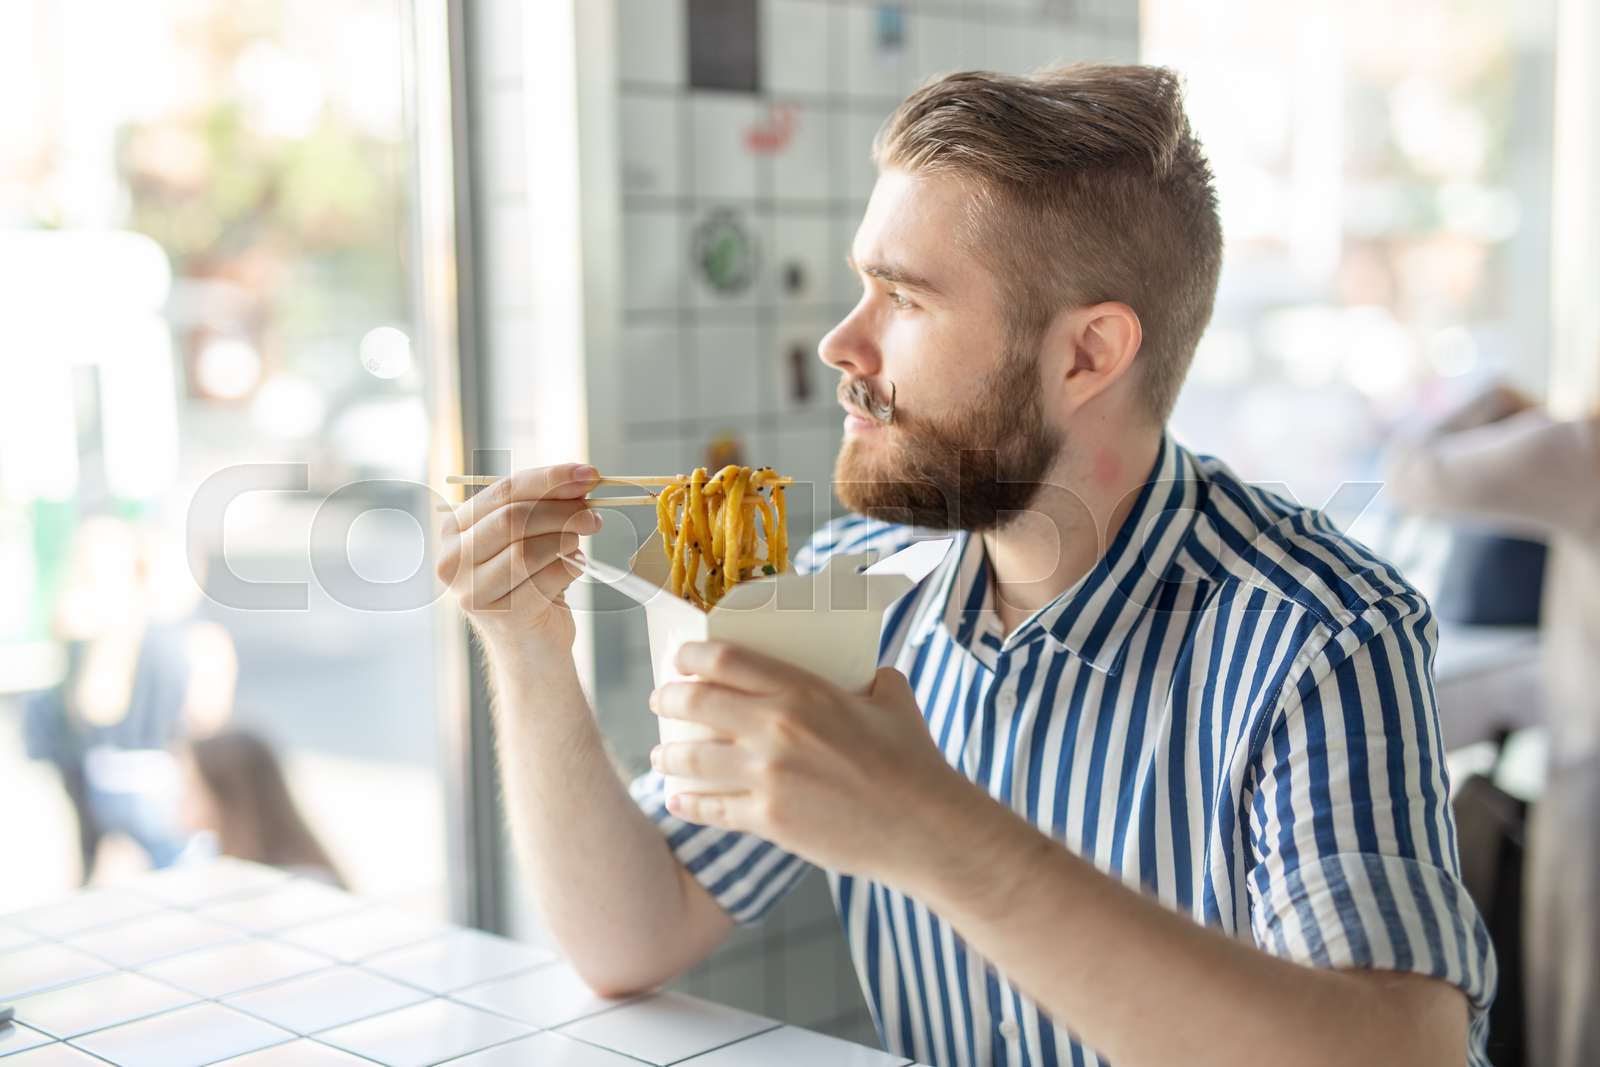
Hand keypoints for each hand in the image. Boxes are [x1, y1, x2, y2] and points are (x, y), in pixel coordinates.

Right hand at [435, 463, 601, 652]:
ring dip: (566, 540)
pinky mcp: (501, 615)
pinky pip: (546, 578)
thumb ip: (544, 506)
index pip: (504, 490)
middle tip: (593, 514)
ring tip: (579, 544)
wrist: (532, 646)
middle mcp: (454, 560)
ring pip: (528, 549)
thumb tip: (582, 478)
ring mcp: (472, 590)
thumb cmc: (529, 583)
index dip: (550, 478)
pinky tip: (574, 568)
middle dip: (562, 510)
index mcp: (455, 530)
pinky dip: (570, 568)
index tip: (589, 474)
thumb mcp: (528, 537)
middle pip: (514, 518)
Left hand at [647, 641, 963, 882]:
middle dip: (667, 699)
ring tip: (660, 755)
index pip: (726, 659)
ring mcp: (768, 777)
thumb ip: (869, 676)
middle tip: (660, 701)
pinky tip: (676, 800)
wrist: (925, 828)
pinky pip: (712, 808)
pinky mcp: (769, 820)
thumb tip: (863, 668)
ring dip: (668, 754)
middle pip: (697, 702)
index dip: (691, 656)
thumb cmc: (914, 761)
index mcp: (804, 691)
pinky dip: (687, 803)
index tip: (680, 659)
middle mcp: (777, 729)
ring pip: (693, 758)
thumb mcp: (892, 698)